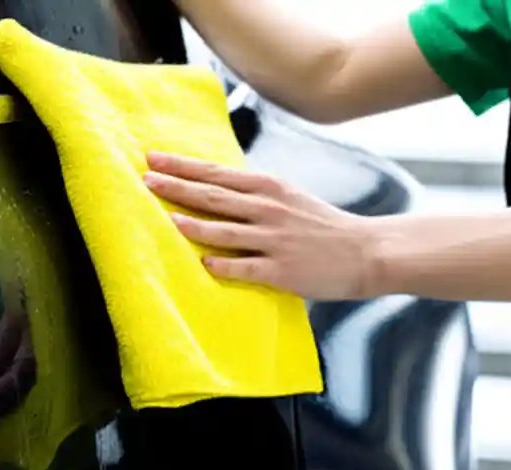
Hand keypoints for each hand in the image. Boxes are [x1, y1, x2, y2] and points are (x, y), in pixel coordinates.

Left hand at [143, 151, 380, 299]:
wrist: (364, 252)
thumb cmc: (322, 226)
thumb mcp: (288, 197)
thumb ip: (254, 193)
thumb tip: (215, 188)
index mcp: (268, 187)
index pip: (216, 173)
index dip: (182, 166)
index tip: (153, 158)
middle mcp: (268, 209)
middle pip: (212, 196)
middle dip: (176, 187)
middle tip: (145, 180)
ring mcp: (274, 239)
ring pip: (224, 230)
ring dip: (192, 225)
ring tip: (165, 219)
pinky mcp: (281, 270)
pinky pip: (244, 267)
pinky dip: (221, 265)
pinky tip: (202, 263)